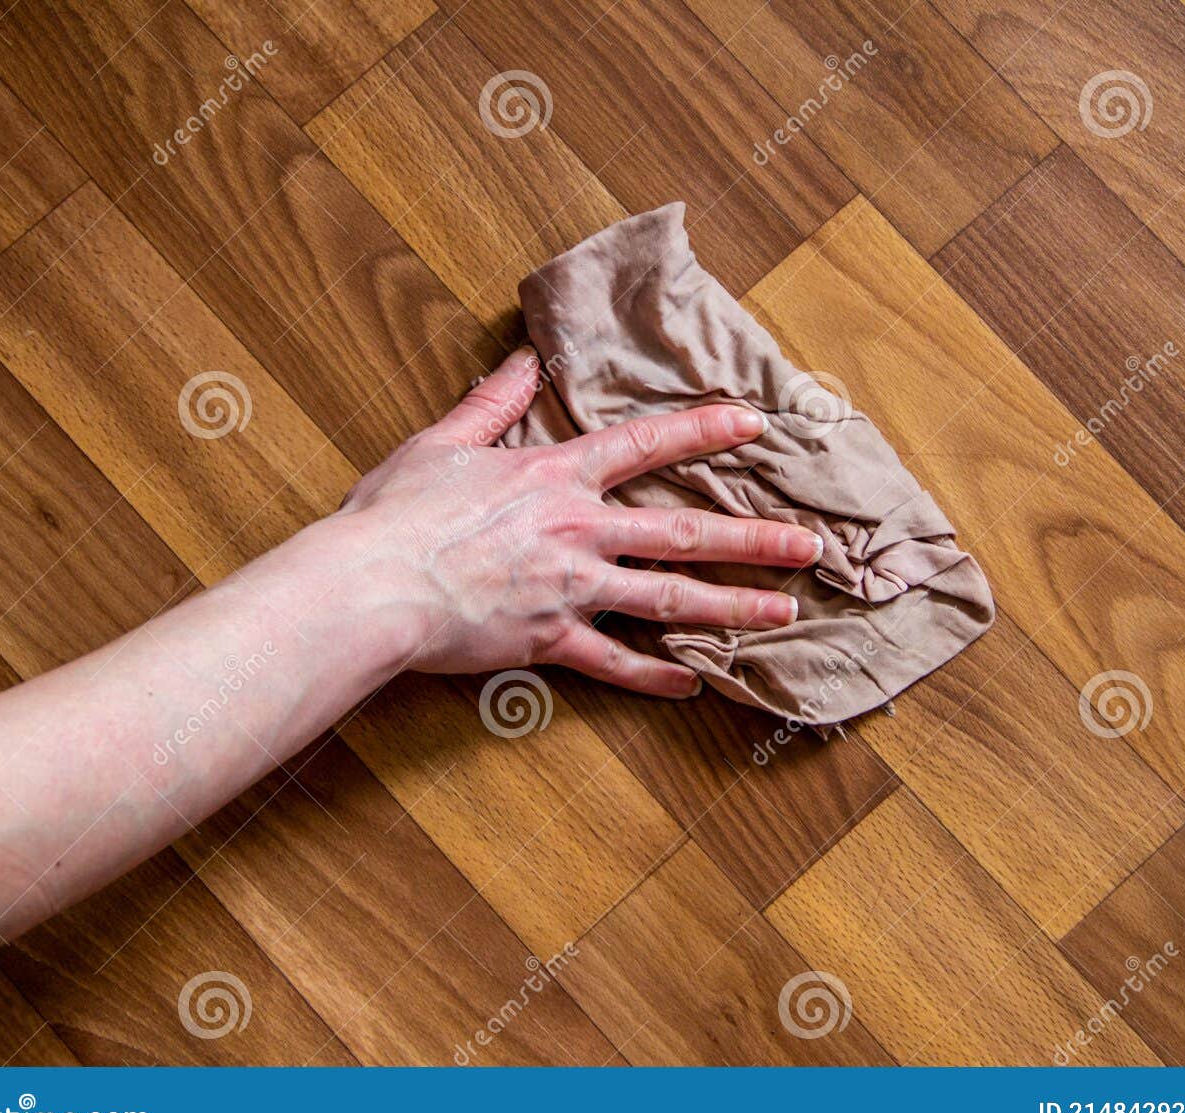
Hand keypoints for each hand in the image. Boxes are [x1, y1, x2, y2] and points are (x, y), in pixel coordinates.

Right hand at [318, 347, 821, 696]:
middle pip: (684, 533)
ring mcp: (571, 589)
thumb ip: (492, 400)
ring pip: (669, 599)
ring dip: (732, 607)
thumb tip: (525, 357)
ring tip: (783, 614)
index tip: (753, 423)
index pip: (646, 444)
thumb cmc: (397, 514)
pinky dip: (654, 676)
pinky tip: (692, 684)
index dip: (703, 430)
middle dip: (754, 539)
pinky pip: (614, 663)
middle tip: (810, 546)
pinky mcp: (550, 640)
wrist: (374, 584)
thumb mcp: (443, 442)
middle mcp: (579, 529)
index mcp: (555, 476)